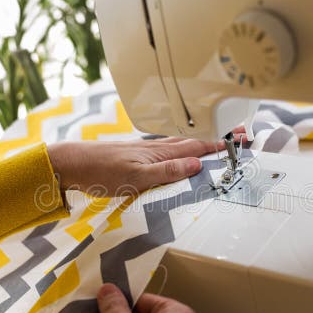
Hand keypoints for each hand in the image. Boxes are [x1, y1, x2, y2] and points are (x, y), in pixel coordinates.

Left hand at [46, 137, 220, 195]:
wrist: (73, 163)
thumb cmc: (102, 172)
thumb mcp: (137, 178)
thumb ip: (167, 171)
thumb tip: (197, 164)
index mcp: (160, 153)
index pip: (197, 147)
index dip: (219, 144)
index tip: (239, 139)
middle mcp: (156, 149)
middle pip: (193, 142)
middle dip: (216, 139)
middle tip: (236, 134)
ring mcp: (146, 151)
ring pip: (181, 145)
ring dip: (200, 143)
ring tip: (216, 141)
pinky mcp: (137, 156)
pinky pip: (168, 150)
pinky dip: (182, 148)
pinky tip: (179, 150)